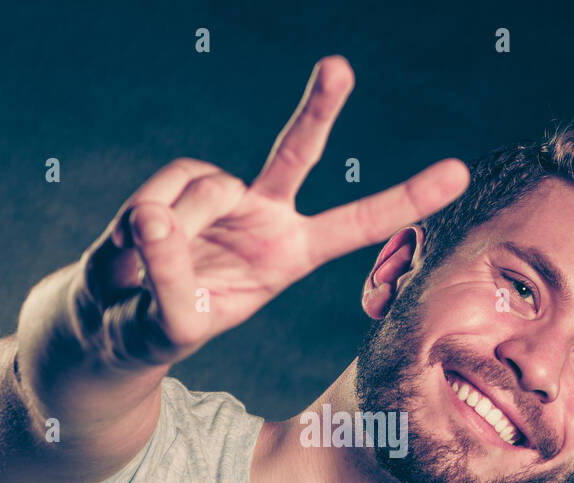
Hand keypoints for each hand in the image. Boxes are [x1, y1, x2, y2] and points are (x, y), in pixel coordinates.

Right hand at [73, 55, 469, 366]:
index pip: (354, 225)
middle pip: (295, 153)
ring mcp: (216, 195)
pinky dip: (139, 230)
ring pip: (204, 190)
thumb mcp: (176, 323)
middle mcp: (260, 213)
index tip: (459, 172)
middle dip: (317, 109)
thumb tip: (152, 216)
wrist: (115, 320)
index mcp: (289, 255)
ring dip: (173, 235)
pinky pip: (158, 195)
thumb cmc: (160, 325)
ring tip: (145, 274)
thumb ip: (171, 278)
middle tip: (340, 66)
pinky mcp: (172, 187)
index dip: (404, 199)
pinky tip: (128, 255)